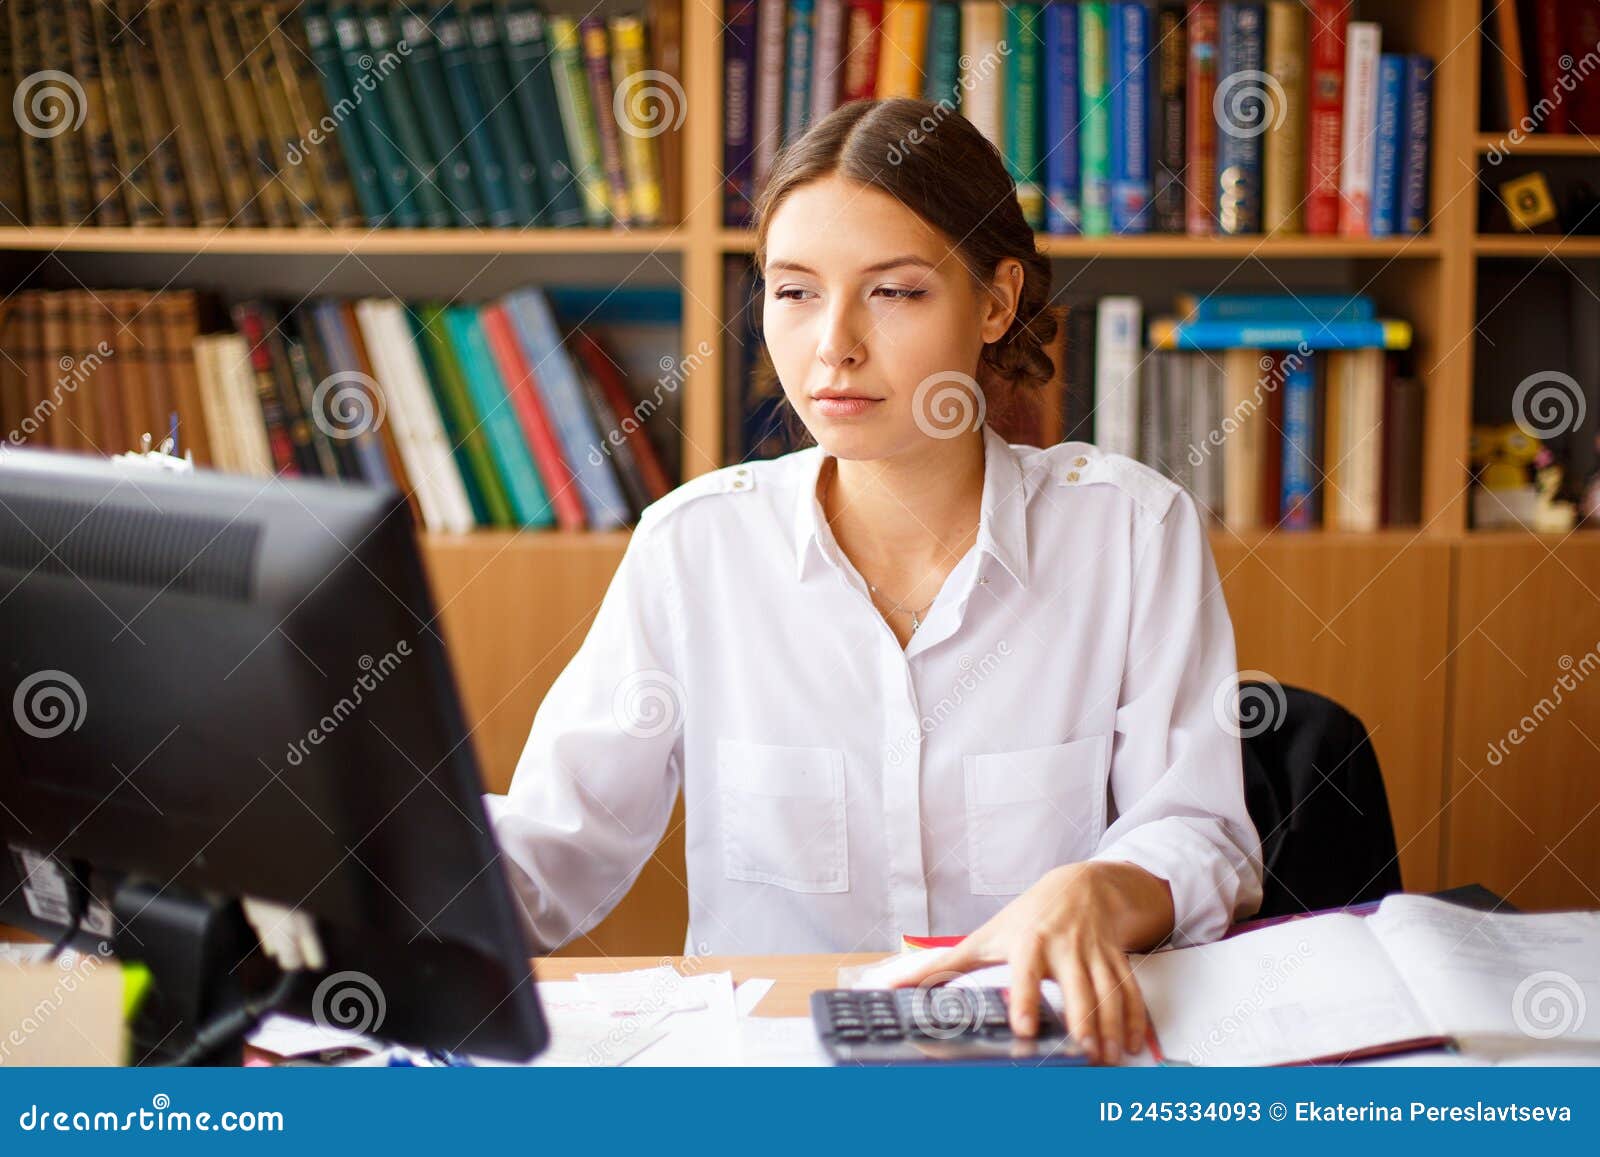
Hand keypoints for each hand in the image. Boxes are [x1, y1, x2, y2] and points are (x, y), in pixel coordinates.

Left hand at [892, 860, 1173, 1063]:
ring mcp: (1093, 952)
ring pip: (1108, 992)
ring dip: (1111, 1028)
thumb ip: (941, 966)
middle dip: (1084, 1022)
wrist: (1080, 885)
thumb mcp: (984, 937)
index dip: (1025, 998)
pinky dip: (1134, 1018)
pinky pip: (1130, 990)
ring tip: (1108, 1059)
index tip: (1025, 1027)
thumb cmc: (1026, 917)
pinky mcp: (1115, 958)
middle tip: (1085, 1055)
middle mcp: (1063, 946)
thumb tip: (893, 983)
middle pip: (1077, 987)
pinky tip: (1132, 1044)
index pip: (1025, 970)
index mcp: (1027, 942)